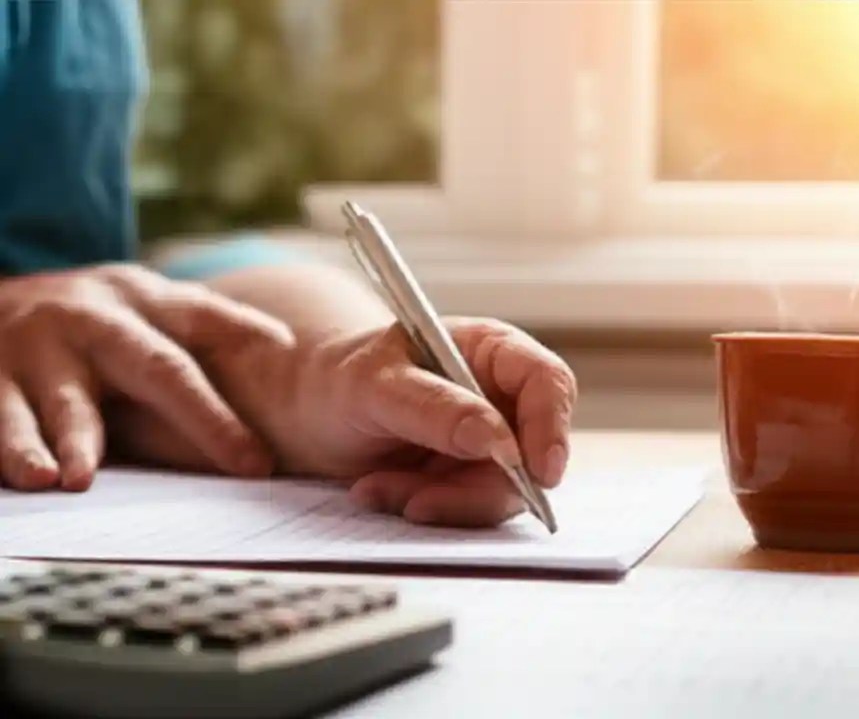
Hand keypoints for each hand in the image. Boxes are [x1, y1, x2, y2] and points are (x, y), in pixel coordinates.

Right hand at [0, 265, 291, 490]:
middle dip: (203, 415)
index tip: (291, 366)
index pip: (207, 321)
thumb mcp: (144, 304)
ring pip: (59, 402)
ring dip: (74, 441)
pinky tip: (27, 481)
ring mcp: (34, 355)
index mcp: (140, 302)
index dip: (251, 339)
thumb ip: (208, 324)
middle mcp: (92, 323)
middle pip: (157, 369)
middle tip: (246, 459)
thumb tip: (284, 344)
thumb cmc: (90, 319)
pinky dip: (8, 453)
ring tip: (74, 479)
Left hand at [239, 318, 575, 526]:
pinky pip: (468, 508)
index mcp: (490, 351)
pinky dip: (426, 507)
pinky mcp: (466, 478)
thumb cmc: (339, 380)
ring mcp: (486, 441)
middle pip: (533, 450)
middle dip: (478, 486)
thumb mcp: (377, 386)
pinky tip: (381, 491)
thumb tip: (496, 439)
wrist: (304, 415)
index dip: (552, 426)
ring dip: (442, 501)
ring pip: (501, 489)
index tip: (540, 473)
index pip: (547, 382)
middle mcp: (498, 396)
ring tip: (379, 488)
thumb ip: (436, 410)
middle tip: (422, 502)